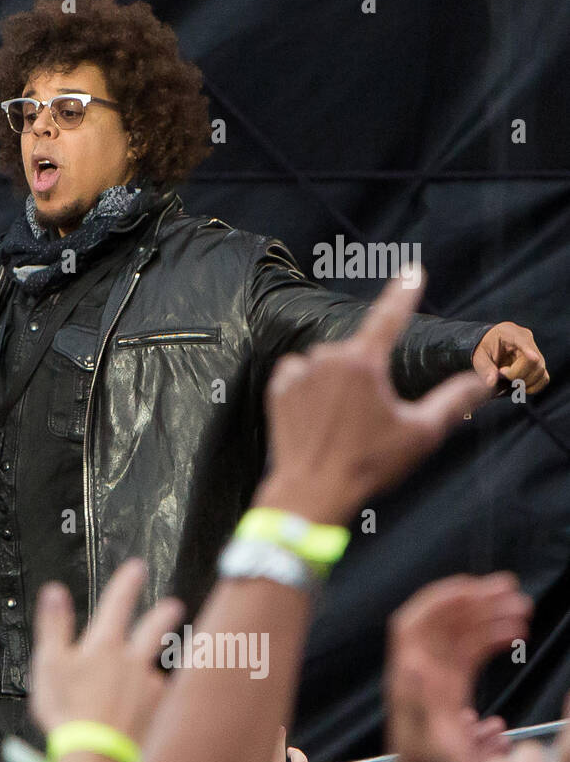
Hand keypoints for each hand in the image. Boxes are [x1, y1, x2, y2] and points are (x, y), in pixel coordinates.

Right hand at [30, 559, 182, 743]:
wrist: (97, 756)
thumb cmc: (69, 713)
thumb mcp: (49, 663)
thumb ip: (54, 625)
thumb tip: (55, 593)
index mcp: (105, 646)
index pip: (118, 603)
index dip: (127, 582)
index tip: (137, 568)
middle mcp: (133, 662)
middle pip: (154, 630)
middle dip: (164, 614)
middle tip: (174, 606)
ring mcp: (149, 688)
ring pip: (155, 669)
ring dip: (153, 667)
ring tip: (147, 675)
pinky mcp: (159, 713)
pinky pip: (160, 700)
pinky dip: (153, 701)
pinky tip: (145, 711)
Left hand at [259, 268, 493, 524]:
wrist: (310, 491)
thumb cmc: (367, 464)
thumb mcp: (422, 433)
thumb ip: (455, 399)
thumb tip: (485, 377)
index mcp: (363, 362)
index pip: (390, 316)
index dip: (404, 292)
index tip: (413, 271)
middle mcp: (327, 359)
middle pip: (359, 352)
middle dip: (369, 376)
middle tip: (370, 420)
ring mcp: (299, 373)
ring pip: (327, 364)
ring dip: (337, 382)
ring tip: (342, 424)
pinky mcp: (277, 389)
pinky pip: (298, 375)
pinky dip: (308, 387)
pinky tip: (315, 416)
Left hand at [385, 572, 531, 761]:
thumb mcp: (428, 744)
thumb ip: (420, 703)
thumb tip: (412, 662)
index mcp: (411, 682)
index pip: (414, 625)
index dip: (439, 599)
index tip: (474, 584)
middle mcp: (420, 678)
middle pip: (442, 625)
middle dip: (473, 601)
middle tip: (511, 588)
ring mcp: (435, 685)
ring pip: (458, 637)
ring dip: (487, 617)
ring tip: (523, 609)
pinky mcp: (450, 697)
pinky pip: (468, 657)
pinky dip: (490, 640)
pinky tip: (514, 637)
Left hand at [472, 322, 547, 392]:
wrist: (489, 347)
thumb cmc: (484, 348)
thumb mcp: (479, 355)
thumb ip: (485, 368)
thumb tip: (492, 382)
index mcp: (511, 333)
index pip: (523, 341)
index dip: (529, 350)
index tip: (533, 358)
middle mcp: (527, 341)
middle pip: (534, 362)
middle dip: (517, 375)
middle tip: (501, 374)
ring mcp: (536, 353)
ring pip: (540, 372)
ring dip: (524, 382)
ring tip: (507, 380)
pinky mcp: (539, 366)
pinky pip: (543, 379)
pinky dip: (532, 387)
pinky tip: (518, 387)